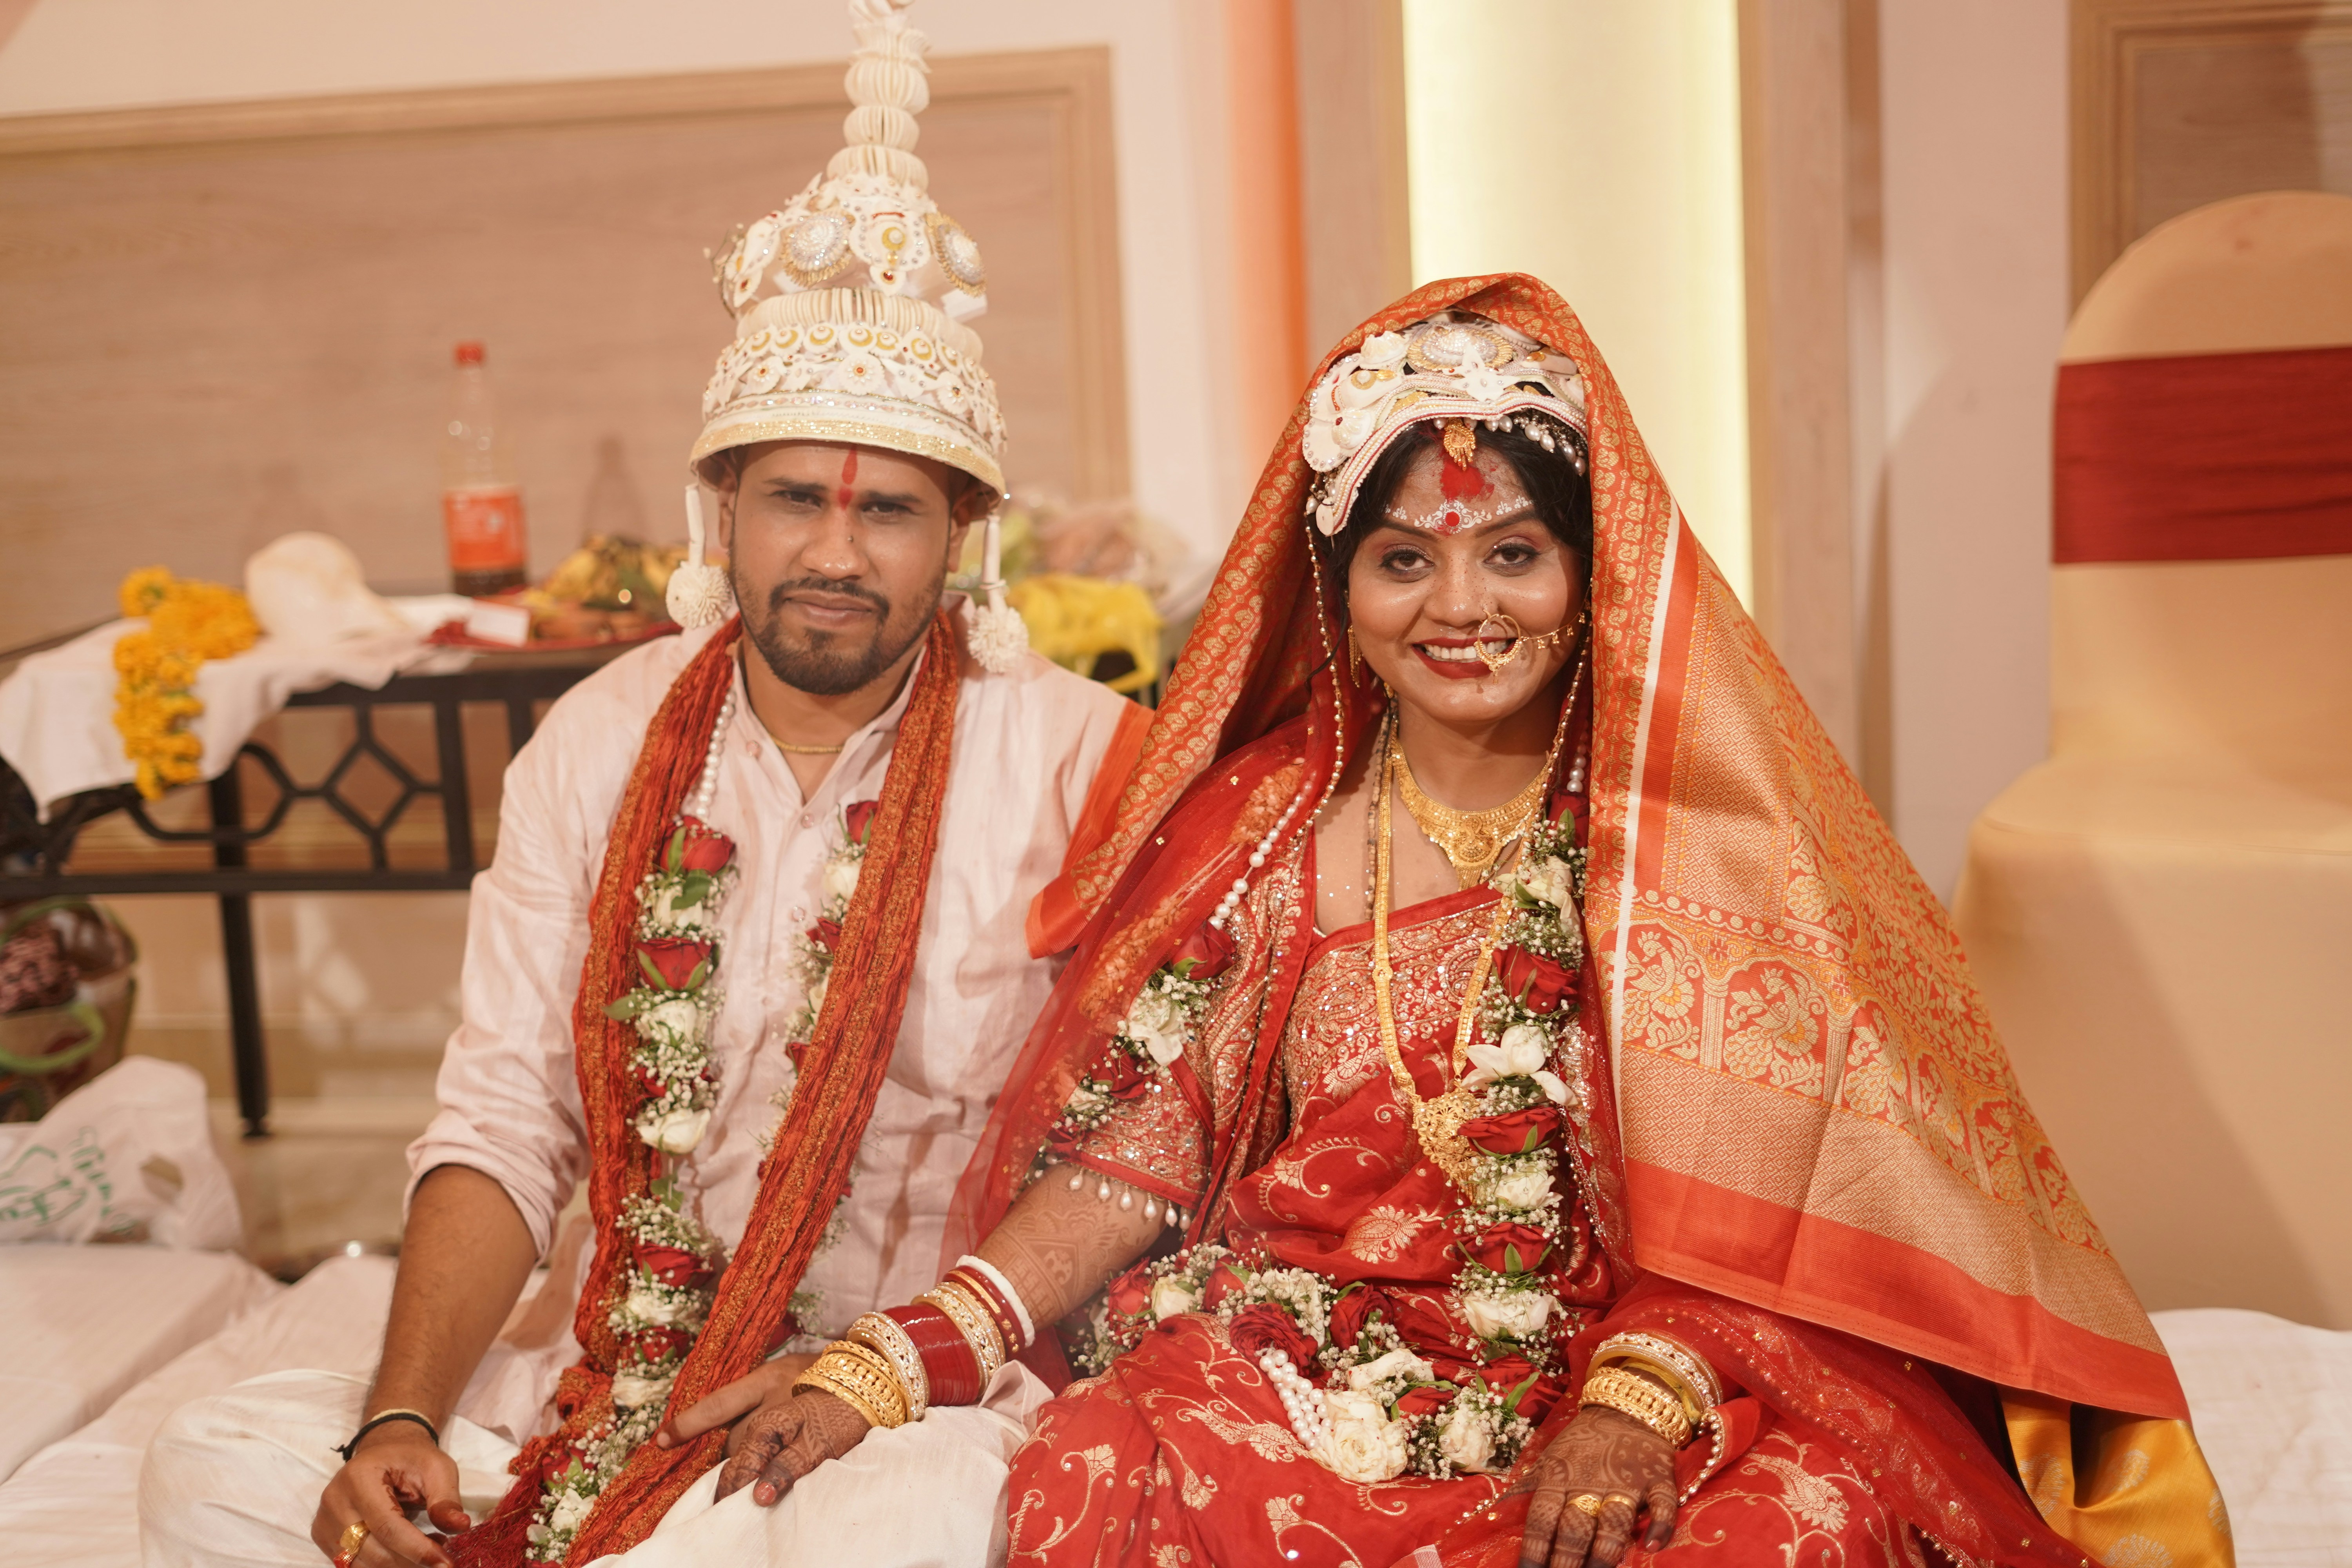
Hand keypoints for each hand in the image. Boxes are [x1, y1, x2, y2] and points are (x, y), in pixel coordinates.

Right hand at [309, 1423, 467, 1567]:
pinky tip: (406, 1553)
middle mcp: (334, 1500)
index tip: (445, 1563)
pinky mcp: (324, 1537)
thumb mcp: (437, 1468)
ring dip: (399, 1566)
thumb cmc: (412, 1460)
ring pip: (362, 1564)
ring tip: (427, 1549)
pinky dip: (383, 1566)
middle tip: (442, 1558)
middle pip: (373, 1551)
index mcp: (359, 1477)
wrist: (384, 1452)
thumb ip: (446, 1499)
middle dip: (411, 1562)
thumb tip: (460, 1527)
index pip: (387, 1526)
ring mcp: (324, 1521)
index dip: (417, 1549)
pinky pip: (353, 1565)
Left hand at [662, 1356, 868, 1506]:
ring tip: (730, 1496)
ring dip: (740, 1477)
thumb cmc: (816, 1377)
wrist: (870, 1376)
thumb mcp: (776, 1376)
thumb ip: (742, 1402)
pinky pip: (788, 1465)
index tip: (662, 1441)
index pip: (719, 1404)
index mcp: (765, 1380)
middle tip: (716, 1485)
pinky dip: (772, 1479)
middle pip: (735, 1439)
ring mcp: (797, 1422)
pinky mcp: (818, 1443)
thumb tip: (696, 1433)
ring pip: (755, 1454)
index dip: (689, 1423)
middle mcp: (776, 1400)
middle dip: (725, 1464)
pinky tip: (761, 1495)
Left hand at [1515, 1406, 1677, 1567]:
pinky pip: (1662, 1503)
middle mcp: (1590, 1482)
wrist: (1625, 1407)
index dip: (1534, 1550)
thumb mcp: (1549, 1459)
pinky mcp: (1657, 1479)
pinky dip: (1660, 1523)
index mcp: (1559, 1477)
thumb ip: (1528, 1489)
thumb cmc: (1582, 1442)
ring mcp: (1626, 1481)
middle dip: (1566, 1560)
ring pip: (1614, 1521)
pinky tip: (1652, 1545)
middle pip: (1576, 1527)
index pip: (1542, 1519)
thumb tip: (1492, 1514)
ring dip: (1606, 1552)